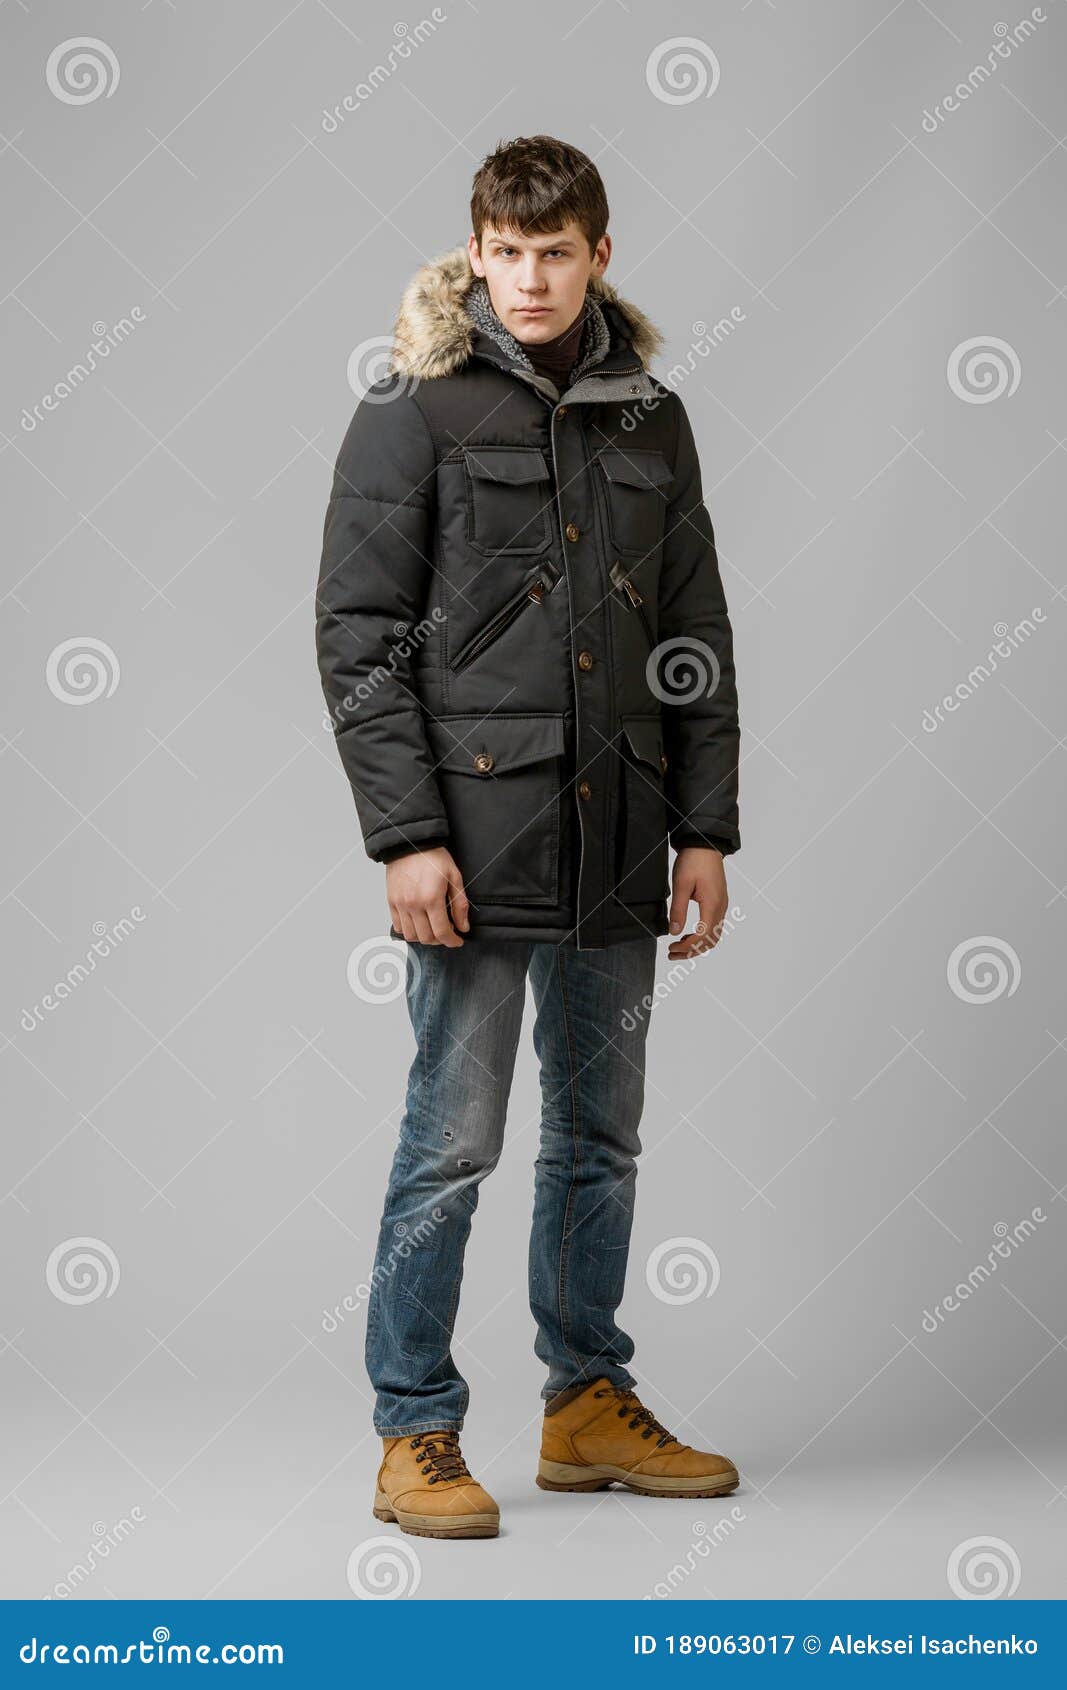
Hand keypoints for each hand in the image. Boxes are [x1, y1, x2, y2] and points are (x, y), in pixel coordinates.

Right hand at [387, 846, 469, 944]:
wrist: (410, 843)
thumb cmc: (433, 857)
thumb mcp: (454, 877)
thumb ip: (460, 905)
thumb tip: (463, 927)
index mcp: (432, 899)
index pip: (442, 932)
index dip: (452, 941)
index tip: (457, 941)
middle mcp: (414, 905)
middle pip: (426, 938)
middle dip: (439, 940)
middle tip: (447, 933)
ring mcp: (400, 904)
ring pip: (411, 936)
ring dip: (423, 937)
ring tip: (432, 929)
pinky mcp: (391, 901)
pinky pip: (398, 926)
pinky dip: (409, 931)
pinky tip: (418, 923)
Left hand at [667, 846, 727, 960]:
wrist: (704, 844)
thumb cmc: (693, 861)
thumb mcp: (681, 885)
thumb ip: (678, 910)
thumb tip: (674, 932)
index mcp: (712, 905)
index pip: (703, 937)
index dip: (687, 947)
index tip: (671, 948)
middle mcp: (720, 907)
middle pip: (711, 940)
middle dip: (692, 951)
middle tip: (673, 954)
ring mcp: (721, 905)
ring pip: (714, 935)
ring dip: (698, 945)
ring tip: (679, 947)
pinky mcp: (718, 901)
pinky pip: (714, 926)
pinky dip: (702, 935)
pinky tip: (688, 934)